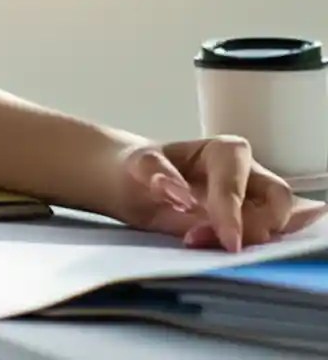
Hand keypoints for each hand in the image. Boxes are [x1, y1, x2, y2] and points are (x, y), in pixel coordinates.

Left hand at [110, 136, 327, 251]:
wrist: (132, 184)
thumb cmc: (139, 168)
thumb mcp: (138, 164)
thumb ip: (156, 172)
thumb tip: (183, 196)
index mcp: (223, 152)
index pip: (237, 182)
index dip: (234, 212)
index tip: (230, 242)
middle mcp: (247, 174)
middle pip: (276, 200)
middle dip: (255, 227)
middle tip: (221, 247)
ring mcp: (253, 200)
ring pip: (279, 221)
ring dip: (258, 242)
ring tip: (217, 252)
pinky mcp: (250, 224)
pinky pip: (274, 236)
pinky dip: (267, 249)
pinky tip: (243, 259)